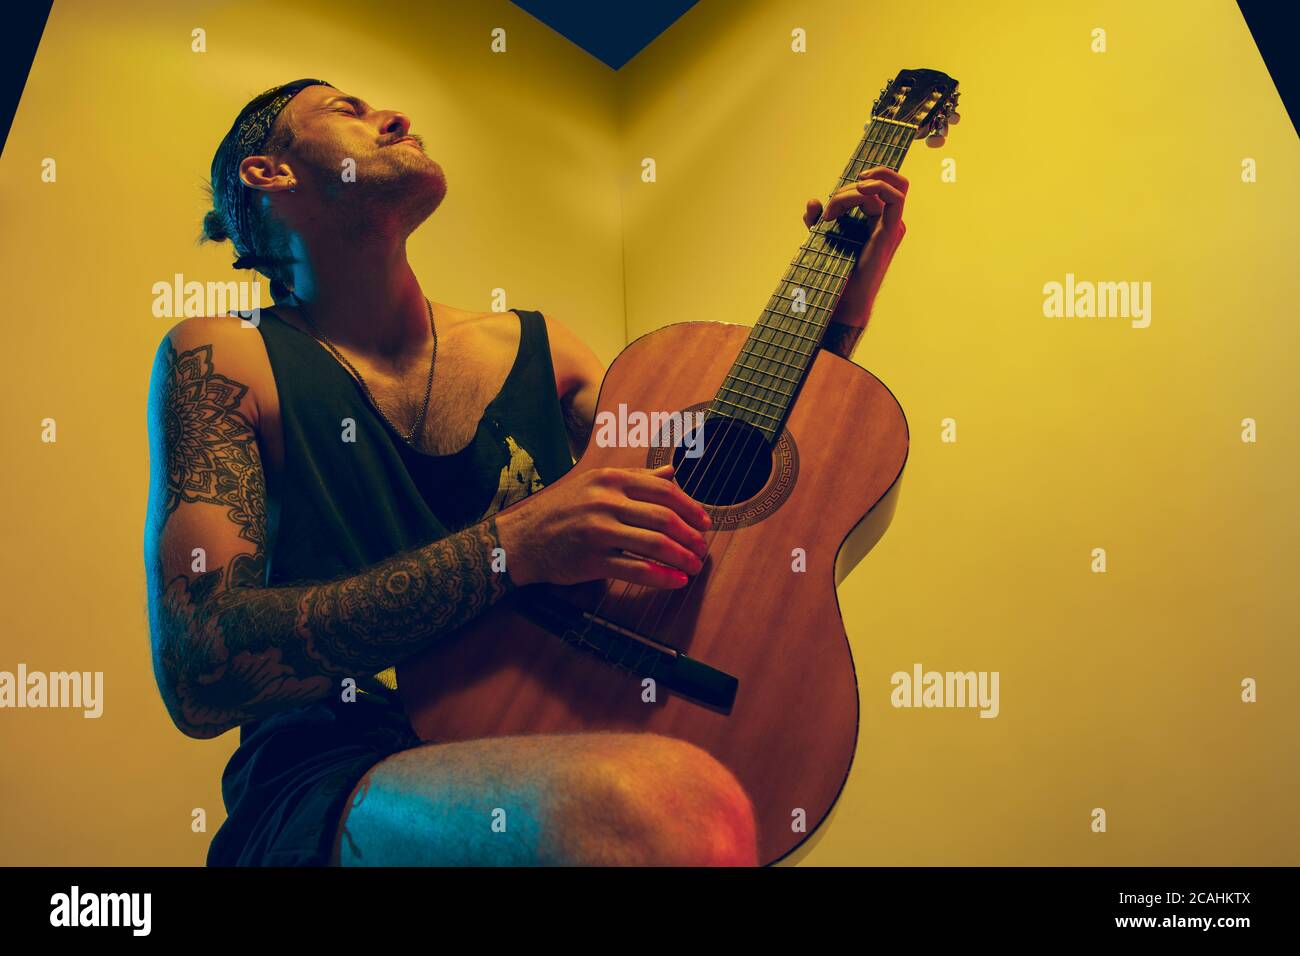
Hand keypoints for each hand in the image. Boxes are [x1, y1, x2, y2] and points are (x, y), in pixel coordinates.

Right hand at [495, 464, 710, 588]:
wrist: (521, 538)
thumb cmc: (561, 510)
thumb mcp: (595, 483)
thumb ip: (636, 478)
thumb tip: (672, 471)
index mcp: (610, 479)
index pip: (663, 490)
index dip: (690, 507)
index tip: (704, 522)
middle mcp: (605, 501)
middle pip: (663, 517)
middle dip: (690, 535)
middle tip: (702, 548)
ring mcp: (598, 530)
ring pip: (654, 543)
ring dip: (681, 557)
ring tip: (693, 566)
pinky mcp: (591, 559)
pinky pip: (635, 569)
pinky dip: (661, 577)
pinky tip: (675, 581)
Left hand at [802, 166, 908, 326]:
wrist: (842, 297)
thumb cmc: (835, 271)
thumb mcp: (822, 238)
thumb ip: (818, 219)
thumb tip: (813, 201)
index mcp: (879, 221)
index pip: (876, 186)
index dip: (851, 186)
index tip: (829, 204)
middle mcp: (889, 221)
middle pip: (879, 183)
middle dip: (846, 190)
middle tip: (827, 214)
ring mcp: (893, 226)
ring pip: (884, 187)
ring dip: (853, 192)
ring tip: (834, 211)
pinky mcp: (890, 231)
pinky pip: (895, 198)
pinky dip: (878, 186)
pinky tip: (860, 189)